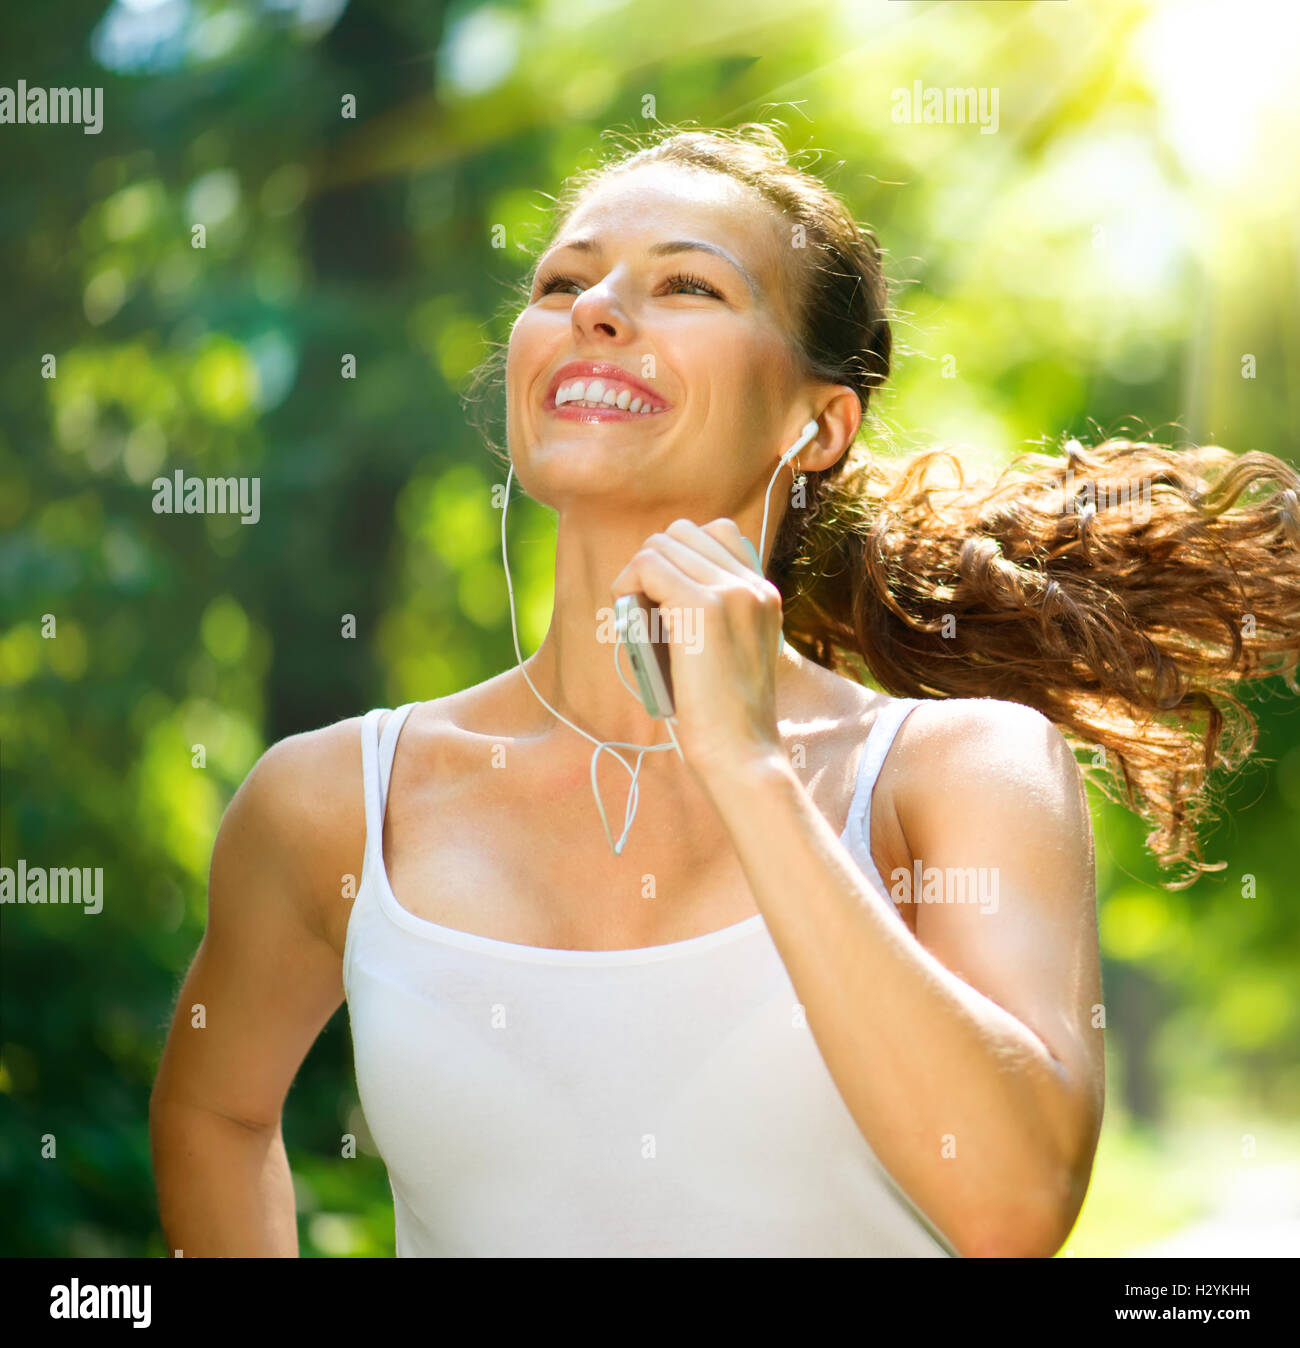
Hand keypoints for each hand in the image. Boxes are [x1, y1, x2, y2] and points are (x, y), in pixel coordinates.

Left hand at [609, 517, 786, 781]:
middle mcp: (753, 584)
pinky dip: (629, 582)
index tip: (661, 594)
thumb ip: (713, 615)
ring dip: (638, 571)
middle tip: (640, 604)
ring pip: (663, 544)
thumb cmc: (725, 716)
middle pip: (684, 531)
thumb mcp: (730, 653)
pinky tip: (627, 610)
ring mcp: (731, 592)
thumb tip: (657, 589)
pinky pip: (649, 566)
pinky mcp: (703, 608)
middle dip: (652, 561)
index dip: (678, 557)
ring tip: (634, 611)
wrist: (741, 754)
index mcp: (765, 593)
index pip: (715, 533)